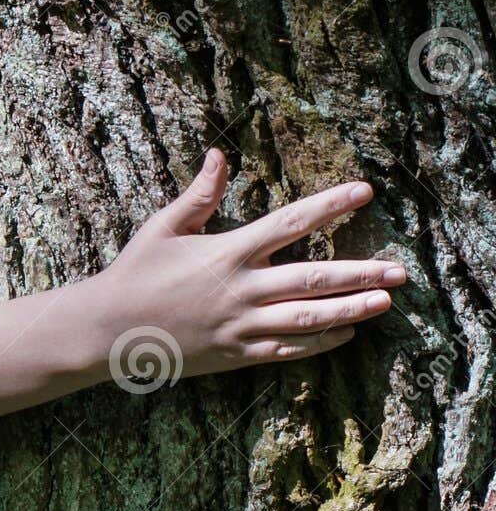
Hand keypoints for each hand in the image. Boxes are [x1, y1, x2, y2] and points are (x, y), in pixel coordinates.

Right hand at [87, 148, 404, 380]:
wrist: (110, 329)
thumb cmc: (135, 273)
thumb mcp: (162, 227)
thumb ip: (198, 194)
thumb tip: (219, 156)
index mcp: (226, 252)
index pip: (290, 223)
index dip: (331, 205)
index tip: (365, 192)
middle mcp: (240, 289)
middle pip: (313, 277)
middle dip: (359, 272)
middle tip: (399, 269)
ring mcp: (241, 325)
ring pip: (308, 318)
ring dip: (350, 309)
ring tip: (385, 302)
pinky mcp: (237, 353)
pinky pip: (288, 349)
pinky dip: (320, 342)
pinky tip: (346, 332)